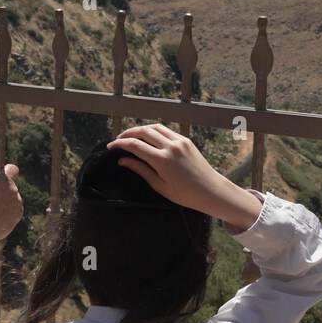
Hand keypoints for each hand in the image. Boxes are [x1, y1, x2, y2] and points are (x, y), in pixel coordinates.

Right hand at [0, 163, 23, 243]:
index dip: (6, 170)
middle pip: (9, 184)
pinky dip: (6, 210)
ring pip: (11, 197)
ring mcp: (18, 204)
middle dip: (0, 187)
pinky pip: (13, 208)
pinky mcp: (18, 215)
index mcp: (4, 181)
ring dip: (3, 199)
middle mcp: (14, 191)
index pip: (12, 169)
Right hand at [107, 124, 261, 230]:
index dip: (120, 144)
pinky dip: (154, 131)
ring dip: (140, 129)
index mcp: (162, 160)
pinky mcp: (186, 140)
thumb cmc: (184, 194)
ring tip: (131, 136)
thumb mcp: (159, 185)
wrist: (210, 190)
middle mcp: (170, 146)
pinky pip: (166, 131)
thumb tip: (122, 161)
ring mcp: (179, 141)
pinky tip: (148, 138)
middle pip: (143, 132)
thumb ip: (140, 170)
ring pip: (154, 128)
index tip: (110, 147)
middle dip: (128, 134)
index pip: (135, 145)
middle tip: (118, 140)